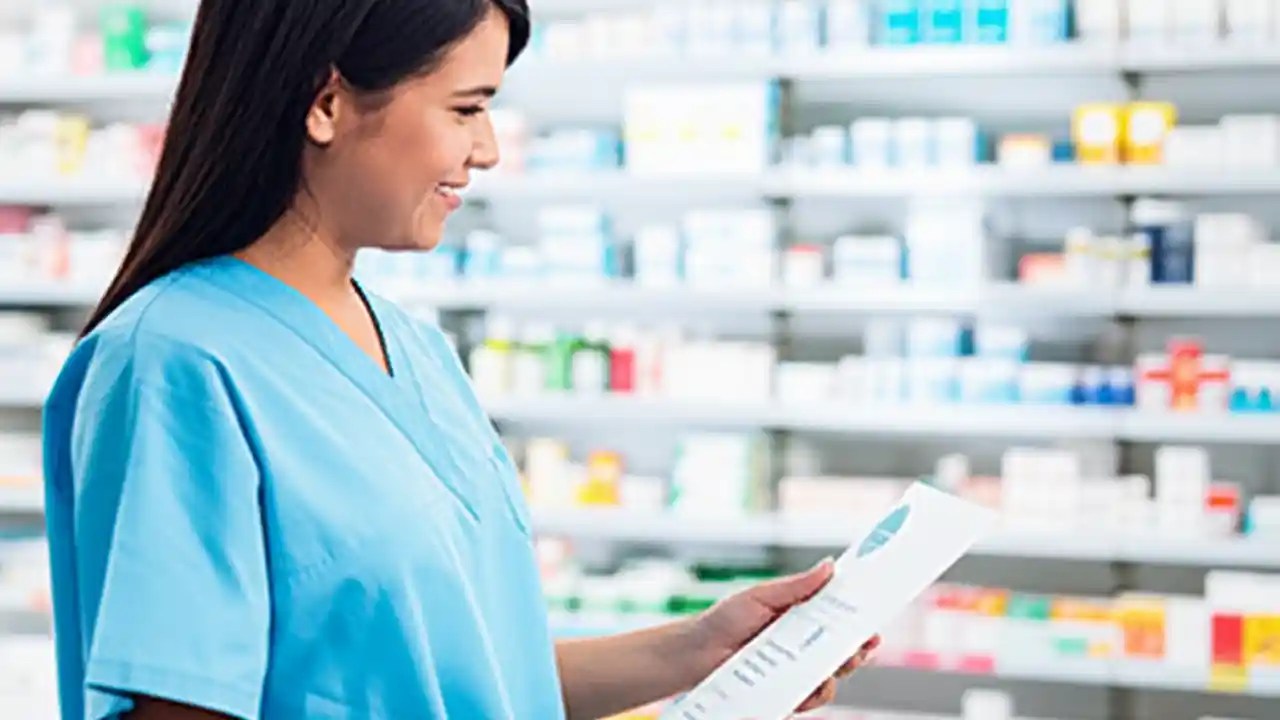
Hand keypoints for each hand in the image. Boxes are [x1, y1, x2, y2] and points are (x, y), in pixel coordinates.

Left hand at [687, 558, 880, 713]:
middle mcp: (802, 646)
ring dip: (839, 671)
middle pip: (843, 650)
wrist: (693, 653)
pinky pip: (810, 696)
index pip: (839, 618)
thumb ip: (795, 586)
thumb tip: (829, 566)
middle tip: (864, 643)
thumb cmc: (723, 620)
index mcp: (801, 618)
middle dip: (859, 648)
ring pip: (831, 676)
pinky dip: (814, 693)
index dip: (860, 618)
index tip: (876, 616)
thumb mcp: (760, 596)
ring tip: (838, 664)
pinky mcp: (785, 693)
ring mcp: (794, 671)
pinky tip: (812, 686)